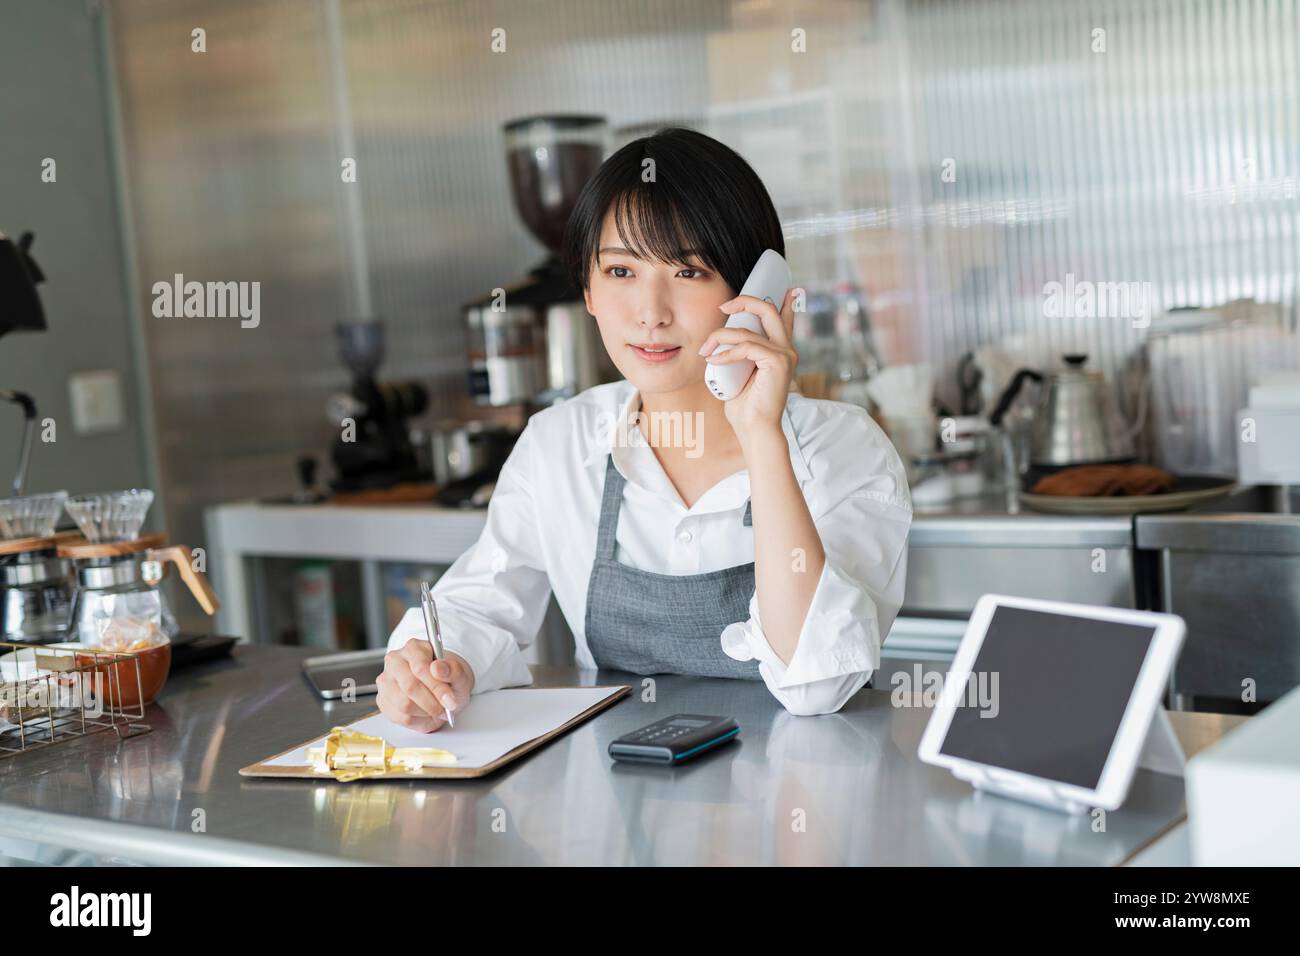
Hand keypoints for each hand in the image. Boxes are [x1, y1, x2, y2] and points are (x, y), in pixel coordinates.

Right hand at [376, 642, 474, 732]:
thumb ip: (452, 670)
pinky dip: (418, 721)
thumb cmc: (448, 678)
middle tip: (445, 709)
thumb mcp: (459, 673)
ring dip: (425, 712)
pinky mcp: (383, 700)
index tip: (450, 700)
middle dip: (431, 703)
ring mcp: (386, 681)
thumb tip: (438, 668)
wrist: (442, 687)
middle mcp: (395, 661)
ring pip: (404, 704)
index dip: (436, 687)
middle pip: (409, 687)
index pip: (420, 668)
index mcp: (414, 648)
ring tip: (436, 710)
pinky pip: (400, 717)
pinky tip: (426, 714)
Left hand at [699, 287, 800, 435]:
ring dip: (720, 338)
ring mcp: (785, 355)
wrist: (754, 429)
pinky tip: (714, 360)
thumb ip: (739, 354)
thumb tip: (720, 340)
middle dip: (744, 302)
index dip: (785, 299)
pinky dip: (726, 353)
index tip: (786, 287)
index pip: (784, 317)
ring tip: (705, 351)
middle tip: (722, 307)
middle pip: (768, 310)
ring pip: (747, 332)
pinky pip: (746, 348)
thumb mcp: (739, 373)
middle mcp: (786, 350)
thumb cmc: (744, 406)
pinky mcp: (778, 363)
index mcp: (780, 350)